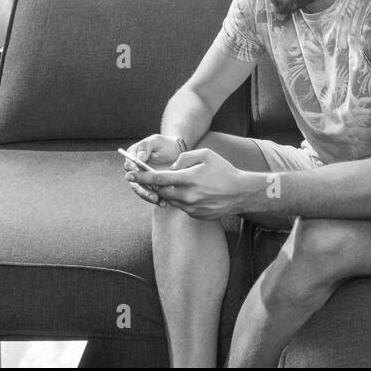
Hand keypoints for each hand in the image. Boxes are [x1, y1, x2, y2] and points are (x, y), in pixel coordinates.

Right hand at [123, 134, 183, 206]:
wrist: (177, 152)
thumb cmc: (165, 144)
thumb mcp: (156, 141)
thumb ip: (145, 147)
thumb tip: (138, 158)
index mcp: (133, 157)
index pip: (129, 166)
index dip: (133, 172)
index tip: (139, 175)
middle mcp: (135, 170)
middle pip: (134, 182)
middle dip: (142, 189)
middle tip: (150, 193)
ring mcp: (144, 179)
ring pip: (142, 190)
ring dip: (148, 196)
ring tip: (157, 200)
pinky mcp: (152, 186)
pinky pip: (152, 194)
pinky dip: (157, 200)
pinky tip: (164, 203)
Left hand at [126, 147, 244, 219]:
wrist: (241, 193)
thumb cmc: (224, 171)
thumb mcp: (206, 155)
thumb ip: (184, 158)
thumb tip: (171, 168)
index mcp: (189, 178)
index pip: (158, 179)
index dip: (142, 177)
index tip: (129, 175)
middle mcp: (188, 195)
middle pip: (160, 192)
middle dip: (153, 186)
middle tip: (149, 180)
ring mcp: (192, 207)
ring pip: (170, 200)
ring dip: (168, 193)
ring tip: (179, 185)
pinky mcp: (196, 215)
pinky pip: (182, 207)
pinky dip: (181, 200)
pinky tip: (193, 194)